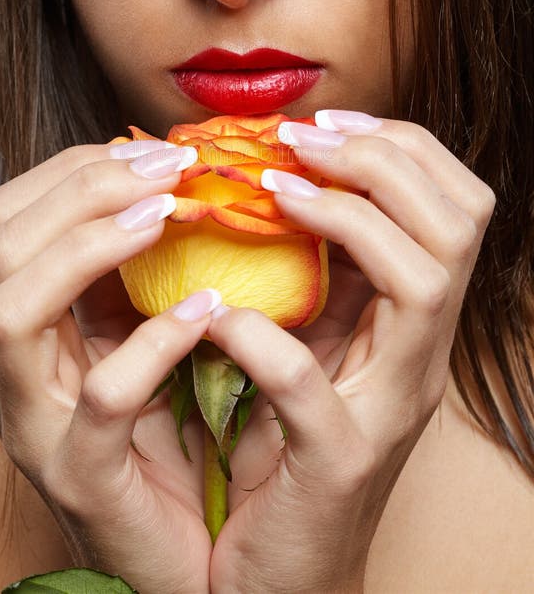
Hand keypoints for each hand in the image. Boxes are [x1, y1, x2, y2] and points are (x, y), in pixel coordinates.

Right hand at [0, 139, 216, 593]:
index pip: (16, 216)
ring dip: (93, 246)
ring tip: (168, 217)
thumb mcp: (148, 330)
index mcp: (30, 324)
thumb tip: (180, 174)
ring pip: (15, 312)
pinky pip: (101, 397)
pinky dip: (153, 341)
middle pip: (5, 246)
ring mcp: (36, 425)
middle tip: (170, 170)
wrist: (188, 556)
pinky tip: (206, 309)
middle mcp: (12, 369)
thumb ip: (146, 266)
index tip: (156, 150)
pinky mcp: (80, 475)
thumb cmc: (177, 433)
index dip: (78, 168)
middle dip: (86, 189)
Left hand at [207, 113, 495, 593]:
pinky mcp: (337, 462)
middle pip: (459, 227)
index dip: (401, 148)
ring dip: (345, 219)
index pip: (459, 205)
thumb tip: (278, 176)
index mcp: (415, 320)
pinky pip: (311, 387)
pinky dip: (261, 337)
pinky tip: (216, 314)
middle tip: (302, 142)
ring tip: (273, 193)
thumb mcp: (315, 340)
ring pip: (426, 284)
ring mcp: (389, 409)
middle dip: (382, 161)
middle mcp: (421, 356)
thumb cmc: (284, 442)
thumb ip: (316, 272)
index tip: (324, 125)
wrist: (281, 572)